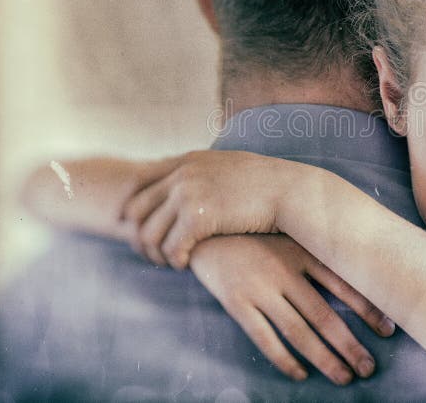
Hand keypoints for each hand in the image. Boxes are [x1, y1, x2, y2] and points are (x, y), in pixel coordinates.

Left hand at [122, 150, 292, 266]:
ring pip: (149, 233)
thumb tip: (195, 182)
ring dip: (157, 253)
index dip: (133, 209)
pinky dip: (174, 260)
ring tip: (171, 263)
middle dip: (140, 236)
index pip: (139, 183)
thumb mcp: (231, 167)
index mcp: (188, 160)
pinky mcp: (198, 217)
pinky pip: (171, 247)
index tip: (137, 228)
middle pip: (135, 210)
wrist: (292, 192)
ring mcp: (188, 194)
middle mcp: (182, 174)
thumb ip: (206, 172)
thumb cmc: (269, 185)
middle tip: (154, 254)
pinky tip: (185, 265)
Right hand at [189, 234, 395, 384]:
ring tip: (344, 377)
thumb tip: (352, 266)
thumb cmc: (250, 230)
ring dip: (324, 358)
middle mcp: (284, 271)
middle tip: (369, 367)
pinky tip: (300, 374)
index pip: (343, 283)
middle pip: (324, 315)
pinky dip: (284, 359)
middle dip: (349, 344)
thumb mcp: (285, 232)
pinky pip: (264, 338)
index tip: (388, 330)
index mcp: (301, 251)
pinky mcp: (236, 302)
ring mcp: (260, 288)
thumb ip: (312, 248)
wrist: (202, 224)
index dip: (368, 309)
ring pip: (299, 331)